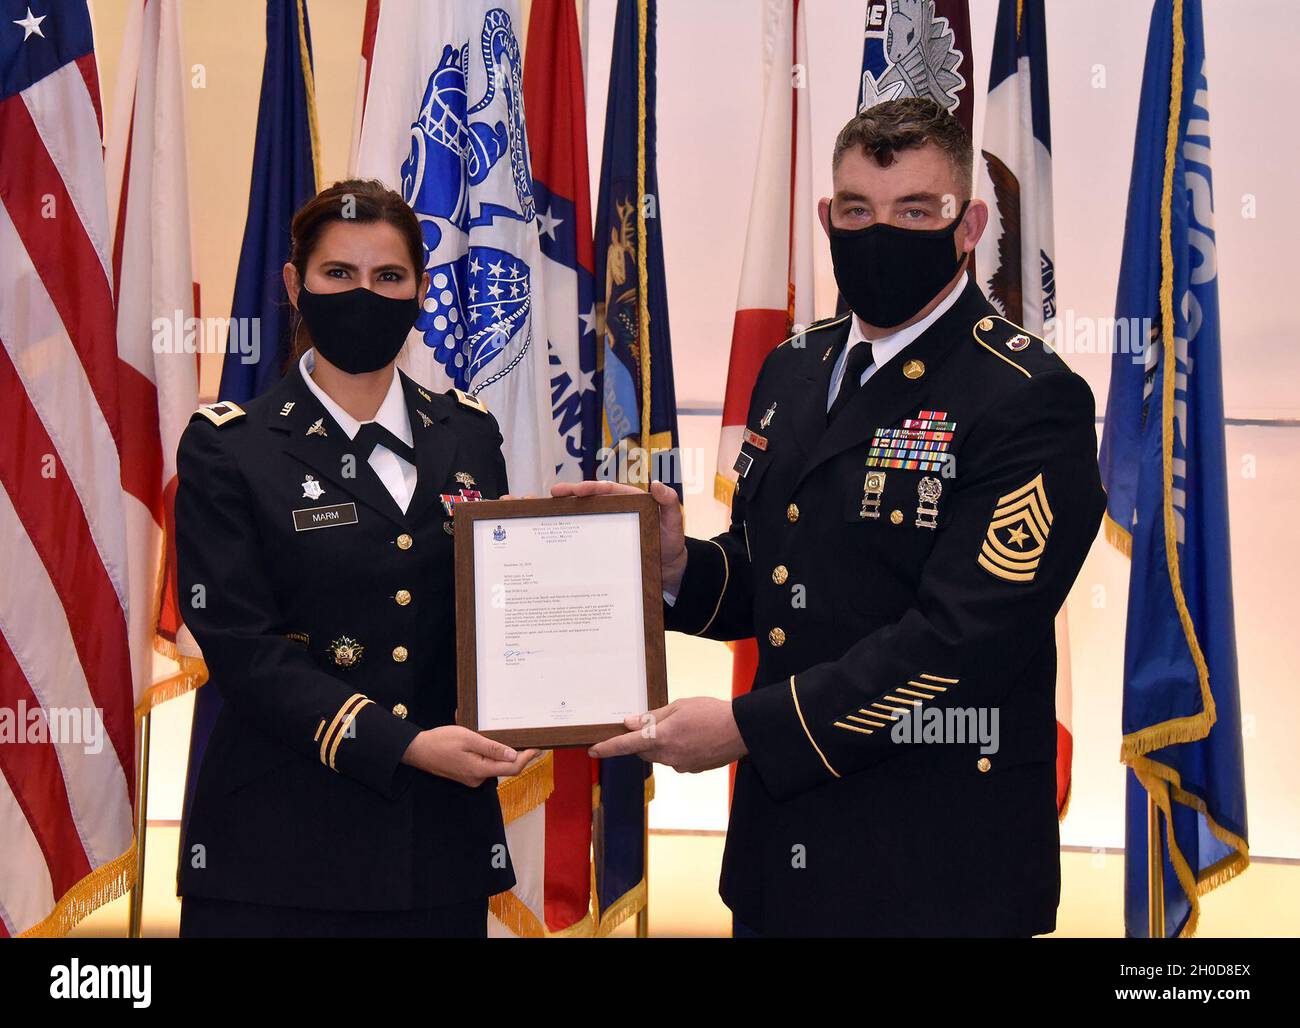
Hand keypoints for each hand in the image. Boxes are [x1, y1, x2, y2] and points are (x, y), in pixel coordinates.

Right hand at [402, 726, 538, 786]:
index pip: (512, 768)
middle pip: (505, 767)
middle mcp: (478, 778)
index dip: (527, 758)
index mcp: (480, 770)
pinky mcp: (467, 773)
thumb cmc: (440, 742)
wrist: (417, 750)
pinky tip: (481, 737)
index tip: (538, 746)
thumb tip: (513, 754)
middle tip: (523, 735)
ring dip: (499, 749)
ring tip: (496, 731)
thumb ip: (491, 748)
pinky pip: (483, 762)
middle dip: (515, 752)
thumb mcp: (468, 739)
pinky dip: (486, 751)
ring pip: (494, 764)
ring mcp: (472, 777)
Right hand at [550, 479, 687, 594]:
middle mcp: (611, 509)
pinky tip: (546, 533)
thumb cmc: (671, 542)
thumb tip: (658, 485)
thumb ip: (670, 503)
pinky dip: (563, 531)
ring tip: (536, 508)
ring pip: (578, 514)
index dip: (589, 487)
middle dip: (565, 494)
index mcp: (626, 500)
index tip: (577, 490)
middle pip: (585, 499)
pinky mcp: (599, 542)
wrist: (669, 568)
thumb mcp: (674, 522)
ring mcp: (604, 525)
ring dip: (557, 510)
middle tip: (549, 494)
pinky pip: (581, 533)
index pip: (605, 489)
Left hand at [587, 698, 746, 772]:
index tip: (592, 750)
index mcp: (661, 738)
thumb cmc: (710, 713)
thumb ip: (652, 717)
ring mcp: (680, 766)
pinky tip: (694, 737)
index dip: (607, 747)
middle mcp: (668, 757)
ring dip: (661, 744)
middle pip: (643, 751)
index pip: (626, 745)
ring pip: (660, 756)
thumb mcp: (679, 706)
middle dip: (642, 740)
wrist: (742, 731)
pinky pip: (676, 760)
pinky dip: (678, 749)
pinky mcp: (692, 769)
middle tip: (655, 722)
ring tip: (683, 726)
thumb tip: (629, 723)